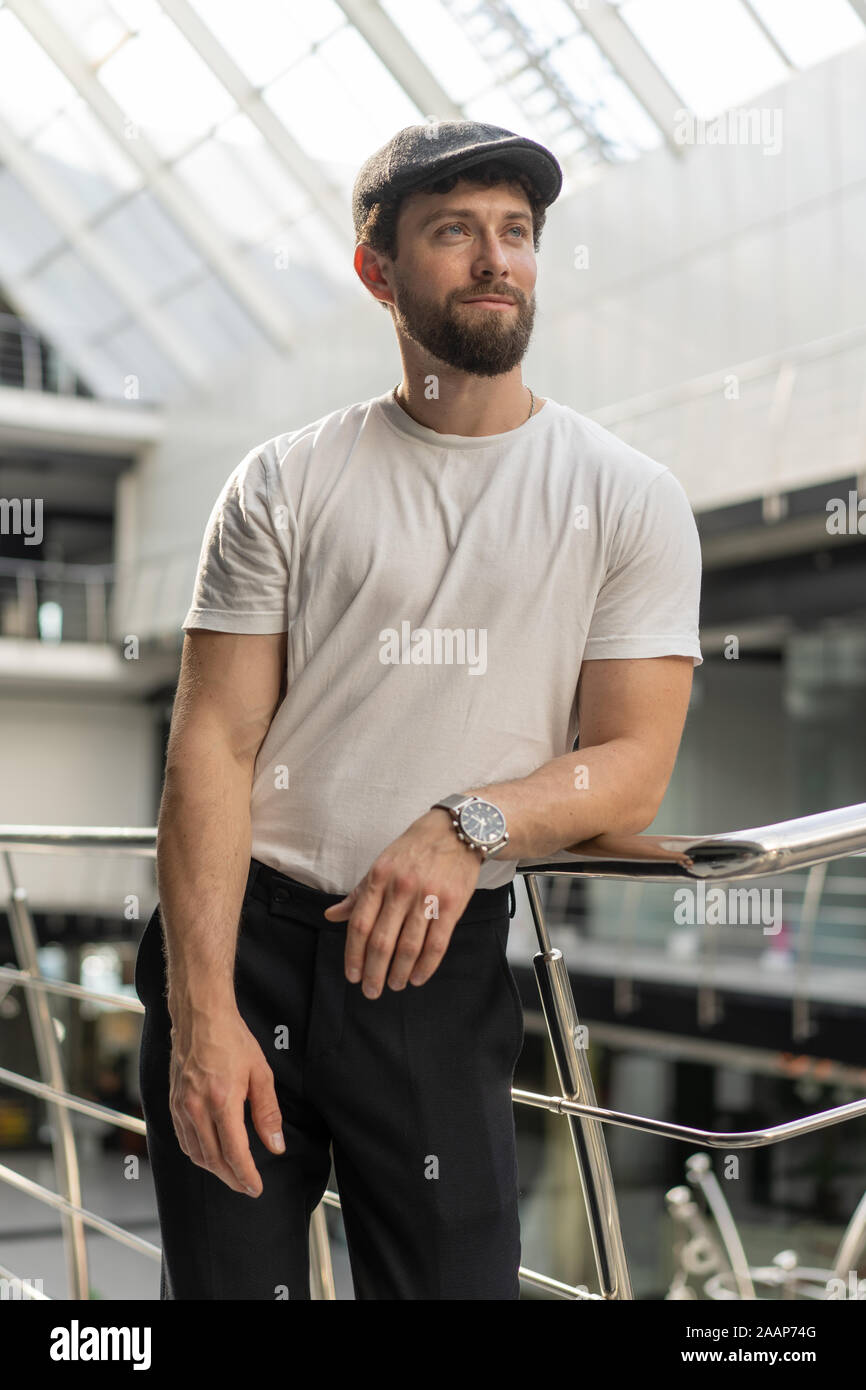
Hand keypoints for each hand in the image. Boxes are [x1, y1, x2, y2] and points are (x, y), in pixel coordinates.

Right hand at [168, 1001, 284, 1195]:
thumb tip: (276, 1145)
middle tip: (247, 1187)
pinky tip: (210, 1155)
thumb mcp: (260, 1073)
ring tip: (232, 1174)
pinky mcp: (172, 1103)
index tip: (256, 1188)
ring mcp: (181, 1106)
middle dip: (232, 1178)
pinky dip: (197, 1154)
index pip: (234, 1152)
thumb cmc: (232, 1039)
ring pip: (195, 1153)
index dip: (246, 1175)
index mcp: (221, 1099)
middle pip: (213, 1159)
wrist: (200, 1016)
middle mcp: (196, 1107)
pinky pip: (183, 1140)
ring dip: (214, 1169)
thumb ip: (268, 1113)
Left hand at [322, 809, 482, 996]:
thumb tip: (331, 916)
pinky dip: (426, 966)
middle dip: (374, 972)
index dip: (353, 955)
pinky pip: (436, 943)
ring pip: (408, 946)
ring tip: (395, 985)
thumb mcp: (382, 863)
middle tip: (370, 991)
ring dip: (399, 973)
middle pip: (381, 941)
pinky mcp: (451, 905)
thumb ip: (358, 894)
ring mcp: (427, 897)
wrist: (459, 830)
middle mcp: (401, 888)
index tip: (352, 975)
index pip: (359, 924)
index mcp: (379, 877)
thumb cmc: (415, 848)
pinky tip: (417, 977)